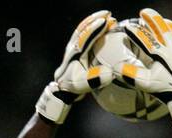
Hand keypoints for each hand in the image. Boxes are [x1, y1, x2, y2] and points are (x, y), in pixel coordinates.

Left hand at [37, 9, 115, 123]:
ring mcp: (72, 46)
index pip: (85, 37)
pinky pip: (82, 32)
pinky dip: (90, 26)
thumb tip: (109, 73)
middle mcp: (72, 47)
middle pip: (83, 29)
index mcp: (74, 54)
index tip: (107, 22)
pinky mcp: (74, 47)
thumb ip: (94, 79)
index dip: (96, 29)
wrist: (62, 89)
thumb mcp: (82, 83)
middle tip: (108, 14)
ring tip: (105, 15)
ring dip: (93, 21)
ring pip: (82, 28)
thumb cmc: (72, 85)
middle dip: (95, 20)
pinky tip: (99, 23)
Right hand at [121, 8, 171, 126]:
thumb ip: (131, 75)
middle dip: (152, 19)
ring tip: (160, 20)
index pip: (145, 38)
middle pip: (161, 28)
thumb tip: (116, 67)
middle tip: (144, 13)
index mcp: (159, 53)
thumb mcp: (146, 83)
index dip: (135, 31)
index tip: (126, 27)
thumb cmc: (165, 89)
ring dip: (165, 23)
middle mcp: (171, 47)